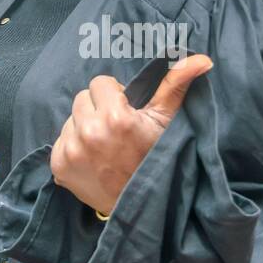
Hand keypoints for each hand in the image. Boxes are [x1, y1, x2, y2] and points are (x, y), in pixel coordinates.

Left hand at [49, 54, 213, 214]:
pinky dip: (72, 148)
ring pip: (70, 120)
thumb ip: (175, 85)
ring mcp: (72, 150)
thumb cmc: (154, 156)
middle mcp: (89, 132)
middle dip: (97, 109)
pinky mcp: (59, 166)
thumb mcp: (166, 120)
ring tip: (104, 146)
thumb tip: (202, 59)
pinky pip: (59, 141)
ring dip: (84, 128)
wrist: (139, 203)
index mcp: (115, 116)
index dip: (114, 95)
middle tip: (114, 130)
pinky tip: (91, 159)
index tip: (124, 113)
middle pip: (82, 99)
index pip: (99, 83)